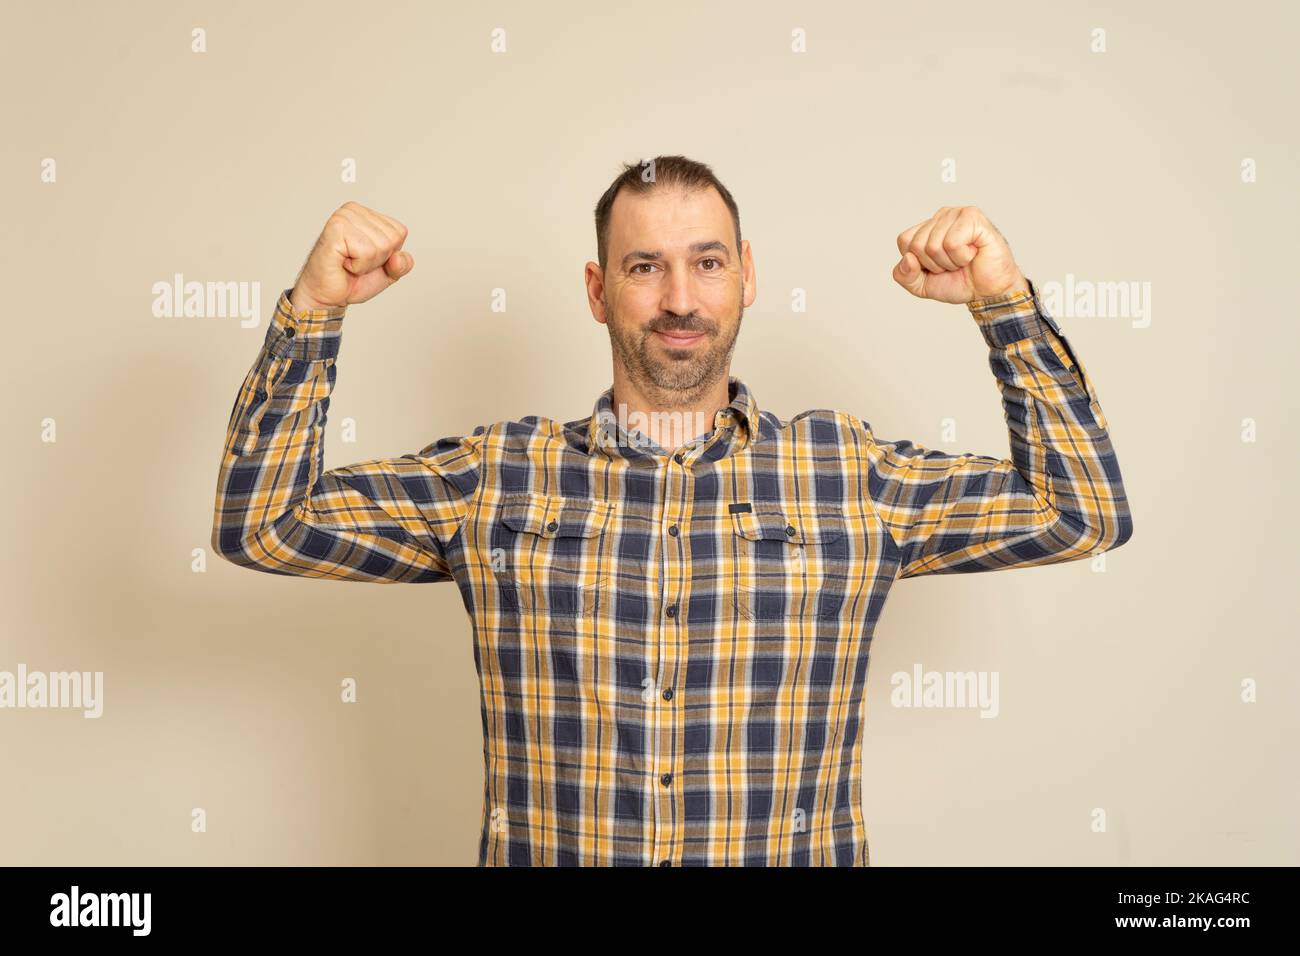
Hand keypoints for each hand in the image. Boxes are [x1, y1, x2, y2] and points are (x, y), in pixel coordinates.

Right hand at [290, 201, 412, 310]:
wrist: (326, 296)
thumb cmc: (351, 280)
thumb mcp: (387, 273)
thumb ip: (402, 264)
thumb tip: (399, 257)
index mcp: (367, 214)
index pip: (400, 232)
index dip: (388, 254)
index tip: (366, 259)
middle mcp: (354, 210)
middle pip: (391, 239)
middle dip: (377, 260)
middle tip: (355, 262)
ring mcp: (344, 217)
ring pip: (380, 246)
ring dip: (366, 264)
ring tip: (348, 262)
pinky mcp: (336, 228)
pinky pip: (366, 251)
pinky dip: (357, 266)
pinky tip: (342, 262)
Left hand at [891, 206, 1027, 303]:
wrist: (988, 292)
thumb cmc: (959, 282)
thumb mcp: (921, 285)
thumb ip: (904, 275)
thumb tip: (908, 258)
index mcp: (928, 226)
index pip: (904, 241)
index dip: (918, 262)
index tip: (937, 266)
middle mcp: (942, 215)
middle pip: (917, 244)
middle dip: (934, 264)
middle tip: (953, 264)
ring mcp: (958, 214)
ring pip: (933, 245)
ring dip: (950, 262)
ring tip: (964, 259)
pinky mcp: (973, 217)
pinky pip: (951, 243)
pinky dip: (961, 257)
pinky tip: (973, 253)